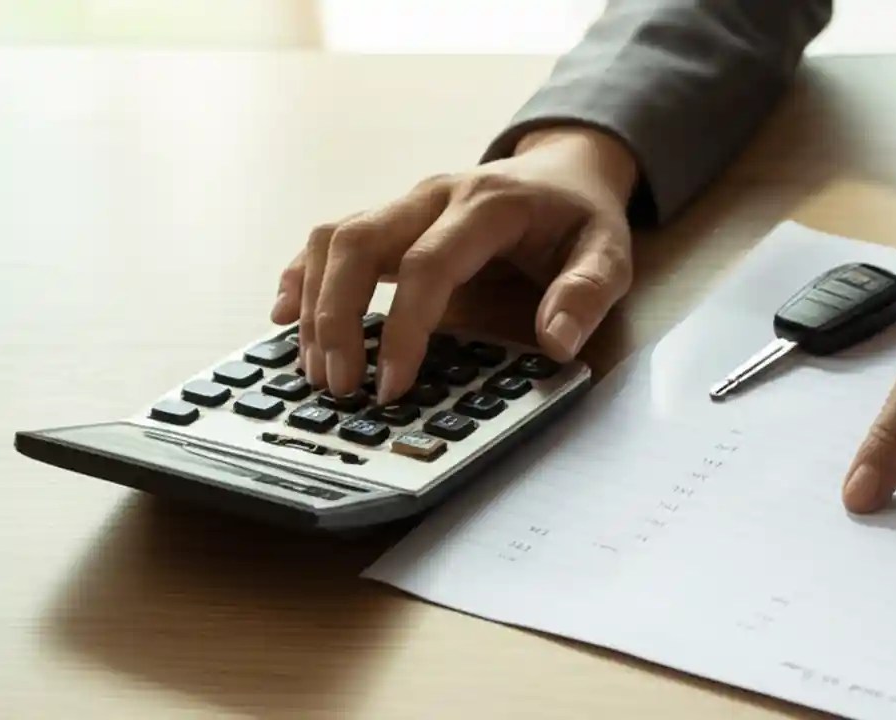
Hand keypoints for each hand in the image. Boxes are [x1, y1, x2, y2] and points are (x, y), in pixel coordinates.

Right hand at [270, 126, 637, 402]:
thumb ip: (587, 293)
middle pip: (358, 242)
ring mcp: (406, 203)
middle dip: (335, 317)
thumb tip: (557, 343)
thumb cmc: (582, 217)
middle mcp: (434, 196)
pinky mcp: (390, 218)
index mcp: (487, 206)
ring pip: (335, 238)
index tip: (391, 384)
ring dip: (313, 302)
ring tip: (316, 369)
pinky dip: (301, 275)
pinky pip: (330, 239)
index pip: (427, 265)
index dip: (403, 327)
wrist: (565, 169)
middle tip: (339, 386)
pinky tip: (284, 316)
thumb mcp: (610, 253)